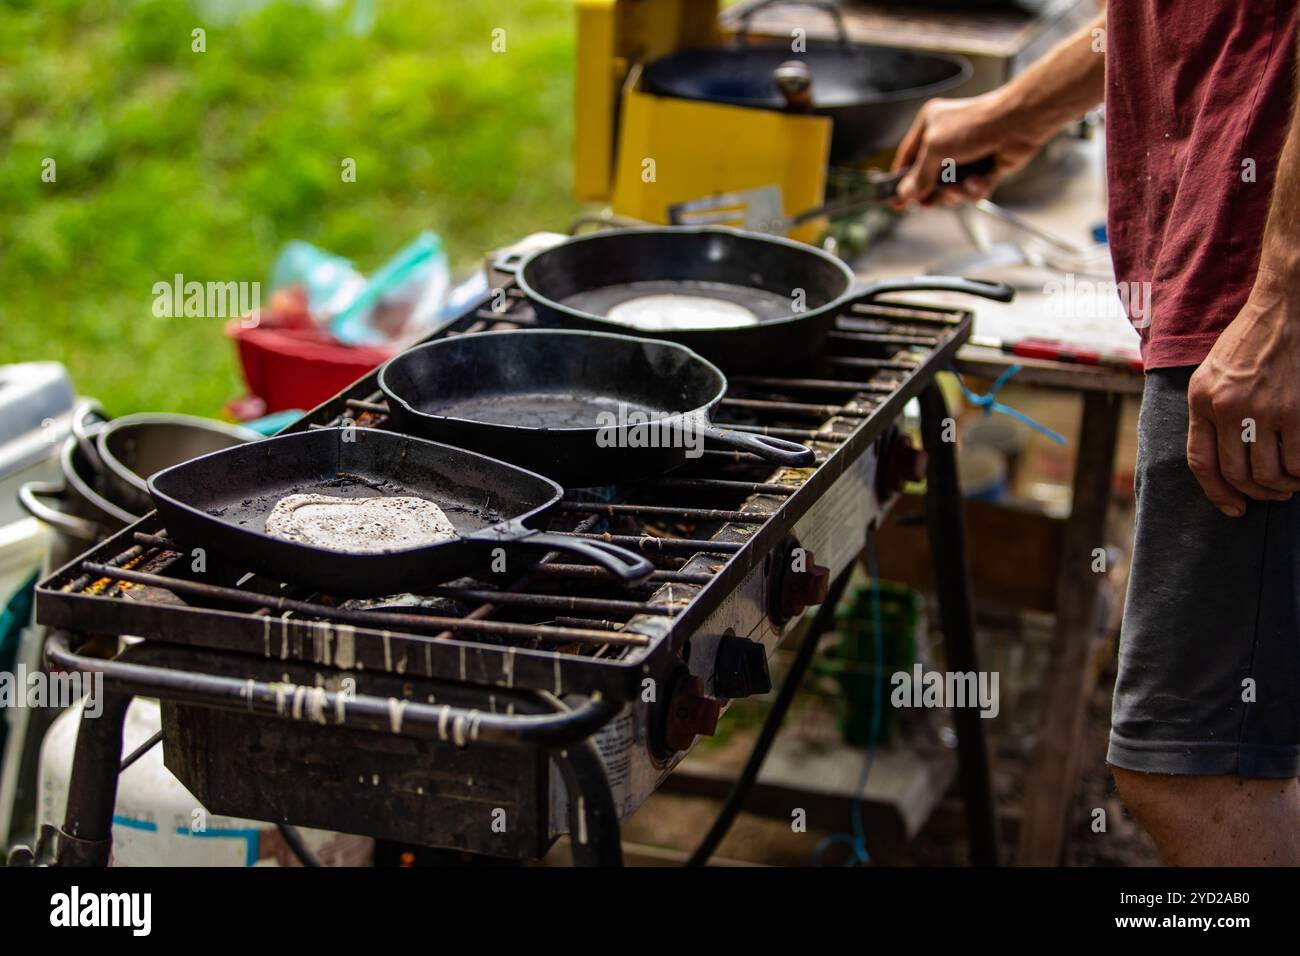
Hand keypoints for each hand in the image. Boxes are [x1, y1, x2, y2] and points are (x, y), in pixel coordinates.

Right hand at [890, 90, 1052, 208]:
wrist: (1018, 124)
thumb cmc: (977, 125)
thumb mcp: (936, 148)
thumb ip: (918, 175)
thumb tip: (905, 193)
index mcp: (930, 126)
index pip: (907, 158)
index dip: (900, 181)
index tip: (894, 202)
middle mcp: (947, 141)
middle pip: (928, 180)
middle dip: (932, 192)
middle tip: (930, 200)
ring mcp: (966, 156)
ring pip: (950, 189)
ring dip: (956, 192)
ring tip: (962, 185)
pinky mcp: (984, 169)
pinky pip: (972, 191)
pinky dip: (975, 189)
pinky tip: (981, 179)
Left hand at [1187, 270, 1299, 515]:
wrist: (1285, 310)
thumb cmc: (1250, 342)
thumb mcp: (1211, 374)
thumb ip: (1208, 412)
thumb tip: (1218, 460)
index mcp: (1202, 400)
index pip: (1201, 463)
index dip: (1216, 493)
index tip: (1232, 508)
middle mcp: (1228, 407)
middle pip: (1238, 474)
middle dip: (1256, 494)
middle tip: (1271, 494)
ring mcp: (1264, 409)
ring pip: (1270, 473)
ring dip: (1282, 487)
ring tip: (1290, 483)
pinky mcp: (1298, 410)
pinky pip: (1298, 460)